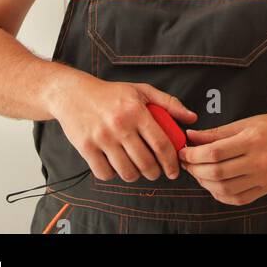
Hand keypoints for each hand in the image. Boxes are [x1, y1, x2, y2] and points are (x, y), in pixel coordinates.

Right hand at [51, 69, 197, 182]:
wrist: (74, 94)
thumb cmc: (111, 94)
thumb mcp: (141, 91)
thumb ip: (168, 104)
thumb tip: (192, 118)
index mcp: (136, 110)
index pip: (161, 144)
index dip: (171, 162)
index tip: (174, 171)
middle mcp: (120, 125)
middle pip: (146, 163)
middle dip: (155, 172)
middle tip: (155, 171)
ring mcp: (102, 138)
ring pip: (127, 172)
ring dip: (136, 175)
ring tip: (137, 168)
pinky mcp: (86, 148)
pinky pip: (106, 174)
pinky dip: (113, 174)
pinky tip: (116, 165)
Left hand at [177, 112, 266, 204]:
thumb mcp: (248, 121)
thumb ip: (219, 132)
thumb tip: (193, 136)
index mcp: (253, 140)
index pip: (215, 152)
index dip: (194, 154)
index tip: (184, 151)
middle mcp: (258, 161)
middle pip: (217, 172)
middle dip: (195, 169)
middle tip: (186, 162)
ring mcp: (263, 178)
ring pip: (225, 189)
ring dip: (205, 183)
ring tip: (198, 173)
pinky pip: (239, 199)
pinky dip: (221, 195)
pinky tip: (214, 186)